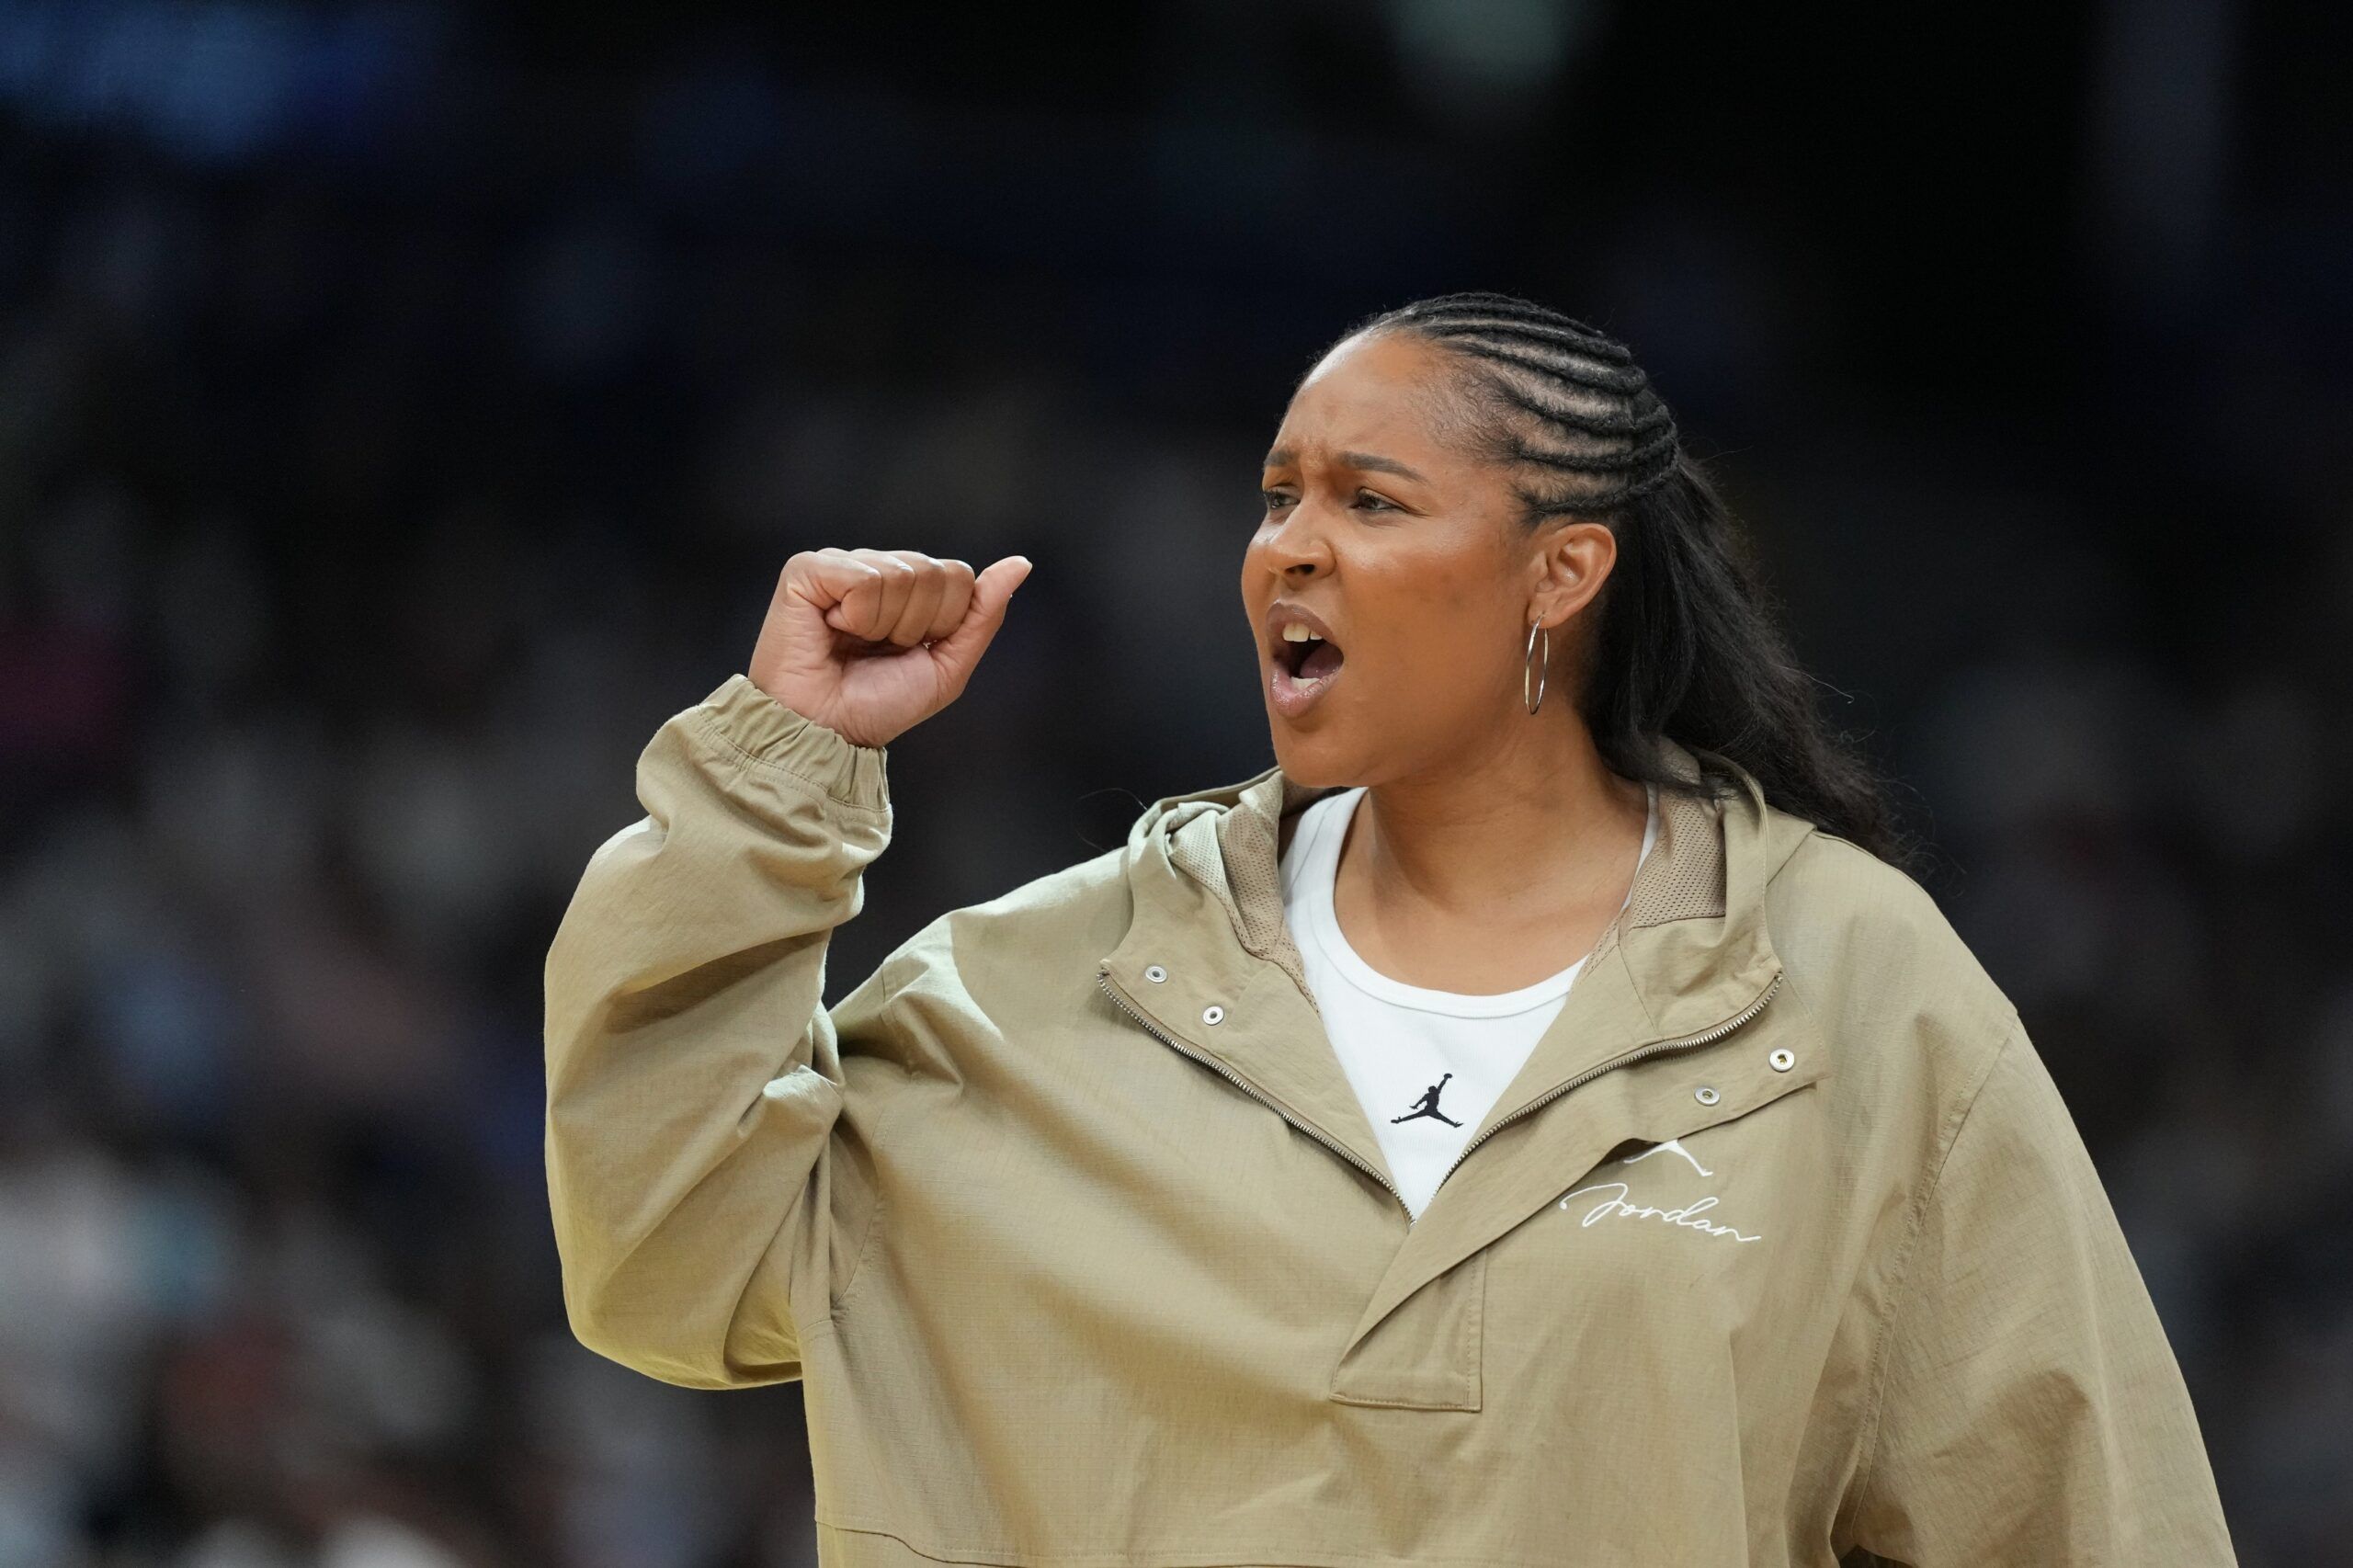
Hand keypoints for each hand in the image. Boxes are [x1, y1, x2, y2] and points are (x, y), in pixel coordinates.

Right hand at [748, 548, 1032, 747]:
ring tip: (852, 644)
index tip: (910, 651)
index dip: (944, 622)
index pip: (958, 575)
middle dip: (916, 625)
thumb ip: (983, 614)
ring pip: (901, 574)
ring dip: (884, 625)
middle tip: (878, 650)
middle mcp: (874, 567)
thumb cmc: (878, 705)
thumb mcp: (947, 666)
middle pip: (934, 571)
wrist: (826, 732)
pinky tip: (831, 629)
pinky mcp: (806, 571)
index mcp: (907, 587)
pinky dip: (856, 616)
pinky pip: (863, 577)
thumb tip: (1021, 563)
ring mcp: (839, 564)